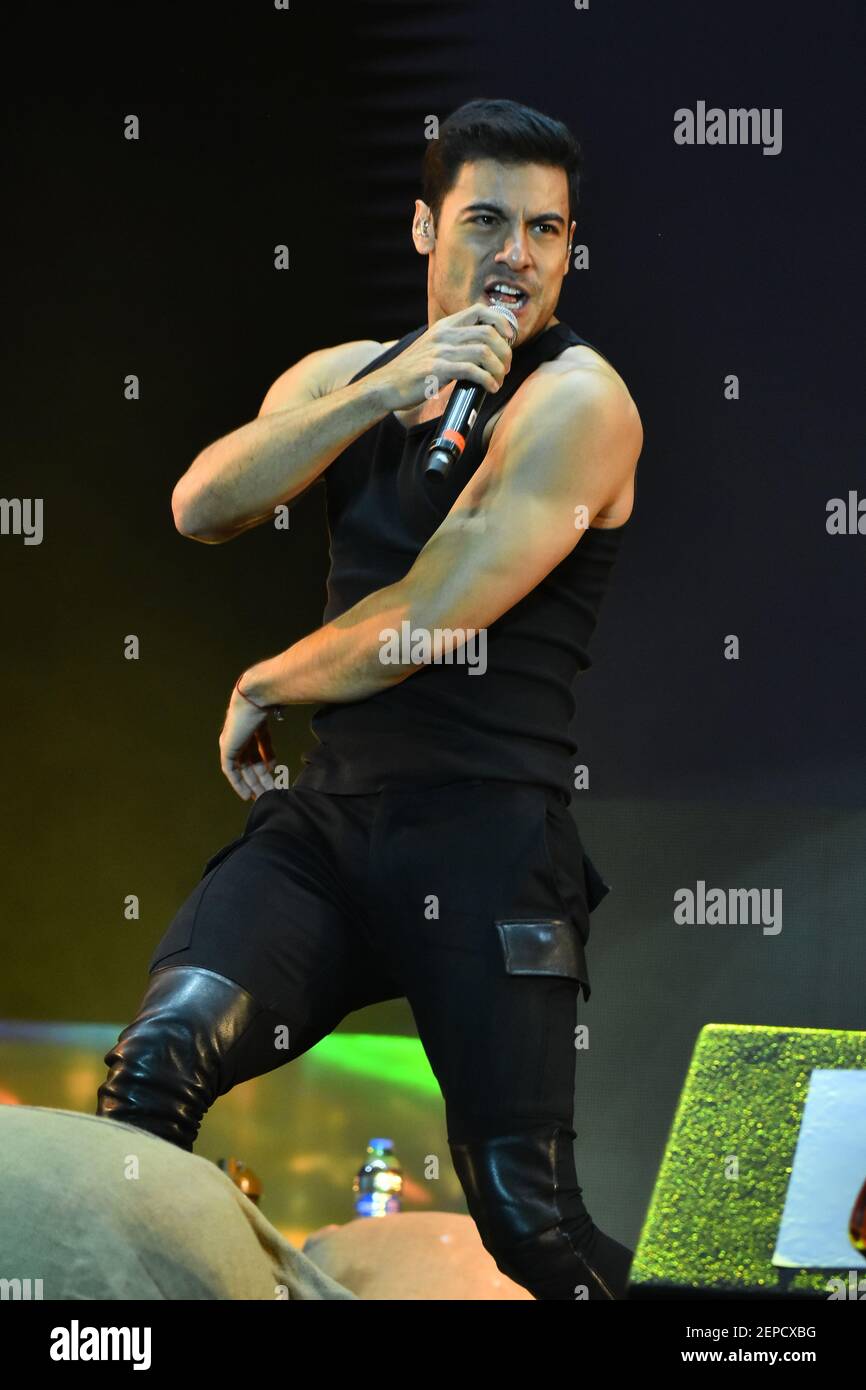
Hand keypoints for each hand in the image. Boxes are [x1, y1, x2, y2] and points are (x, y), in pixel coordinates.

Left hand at [219, 681, 277, 800]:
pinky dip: (238, 783)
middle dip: (260, 779)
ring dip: (252, 784)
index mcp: (251, 727)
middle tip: (269, 794)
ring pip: (242, 769)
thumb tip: (275, 761)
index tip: (272, 778)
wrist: (254, 697)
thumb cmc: (267, 704)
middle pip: (250, 763)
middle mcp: (240, 736)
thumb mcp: (275, 725)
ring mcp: (232, 742)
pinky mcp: (227, 749)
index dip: (265, 766)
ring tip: (262, 797)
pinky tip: (246, 794)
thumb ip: (273, 742)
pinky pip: (231, 771)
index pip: (257, 751)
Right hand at [372, 301, 514, 411]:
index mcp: (444, 326)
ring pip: (484, 351)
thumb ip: (454, 343)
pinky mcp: (437, 370)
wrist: (387, 385)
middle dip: (505, 351)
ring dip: (498, 367)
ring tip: (499, 379)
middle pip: (488, 332)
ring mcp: (440, 351)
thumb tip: (482, 350)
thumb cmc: (412, 371)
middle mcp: (444, 334)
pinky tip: (490, 388)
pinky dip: (487, 380)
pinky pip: (472, 371)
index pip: (480, 311)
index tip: (510, 337)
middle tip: (506, 367)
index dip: (501, 321)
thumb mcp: (433, 347)